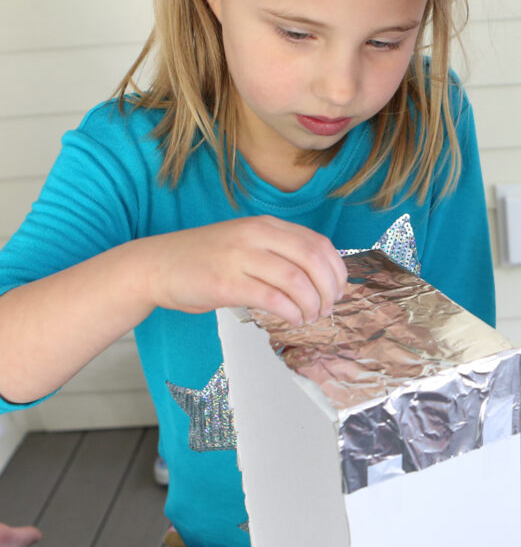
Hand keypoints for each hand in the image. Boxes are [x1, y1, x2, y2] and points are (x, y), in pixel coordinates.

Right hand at [143, 216, 346, 324]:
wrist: (155, 265)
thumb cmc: (202, 260)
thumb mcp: (245, 243)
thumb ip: (277, 252)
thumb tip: (318, 278)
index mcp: (265, 225)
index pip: (318, 243)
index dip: (337, 270)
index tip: (339, 290)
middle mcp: (256, 236)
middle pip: (313, 260)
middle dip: (329, 289)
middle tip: (328, 308)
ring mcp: (240, 258)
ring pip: (296, 281)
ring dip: (311, 304)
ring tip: (310, 317)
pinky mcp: (226, 283)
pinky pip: (273, 299)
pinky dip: (290, 313)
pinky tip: (292, 320)